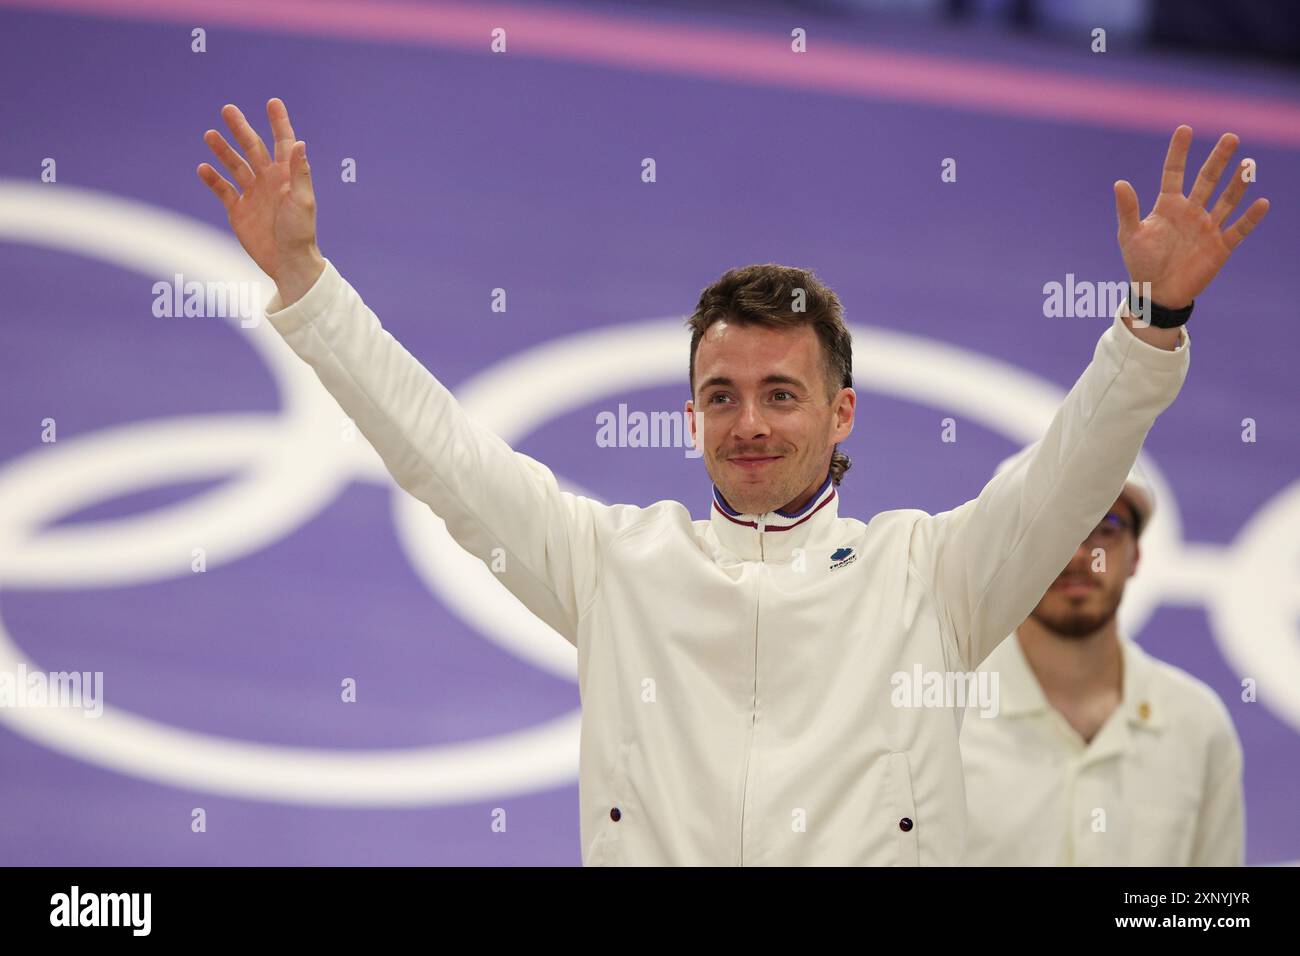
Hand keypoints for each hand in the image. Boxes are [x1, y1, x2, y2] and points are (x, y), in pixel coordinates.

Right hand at [197, 98, 323, 301]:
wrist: (287, 262)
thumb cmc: (300, 232)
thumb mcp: (302, 200)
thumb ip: (299, 172)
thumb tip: (299, 143)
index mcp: (287, 176)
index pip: (282, 143)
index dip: (278, 123)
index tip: (273, 102)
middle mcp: (269, 181)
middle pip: (252, 148)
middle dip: (241, 129)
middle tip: (228, 109)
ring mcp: (252, 194)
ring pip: (234, 166)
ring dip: (222, 150)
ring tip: (210, 134)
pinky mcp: (238, 211)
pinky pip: (223, 190)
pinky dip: (212, 179)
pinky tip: (203, 168)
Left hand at [1113, 126, 1268, 310]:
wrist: (1156, 293)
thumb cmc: (1140, 263)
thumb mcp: (1130, 235)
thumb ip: (1128, 209)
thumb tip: (1119, 182)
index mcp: (1168, 206)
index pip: (1174, 173)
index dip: (1179, 152)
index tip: (1185, 129)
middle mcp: (1191, 212)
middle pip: (1207, 180)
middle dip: (1218, 159)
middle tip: (1230, 137)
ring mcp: (1208, 227)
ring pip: (1227, 200)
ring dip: (1238, 183)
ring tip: (1247, 164)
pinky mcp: (1221, 246)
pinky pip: (1239, 229)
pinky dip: (1250, 217)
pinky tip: (1261, 202)